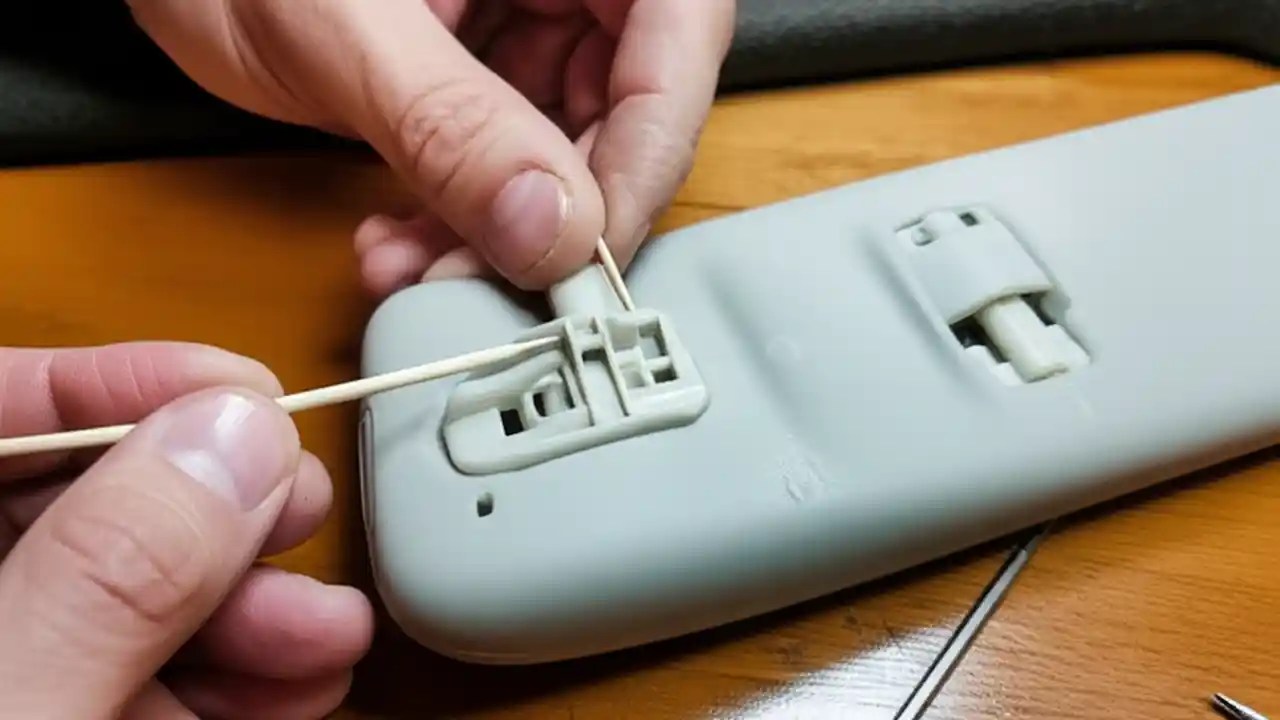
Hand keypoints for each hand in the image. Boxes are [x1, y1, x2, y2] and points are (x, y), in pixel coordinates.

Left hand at [0, 343, 372, 718]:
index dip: (118, 383)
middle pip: (91, 502)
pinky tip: (302, 680)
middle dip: (218, 502)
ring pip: (142, 594)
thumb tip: (234, 436)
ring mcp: (26, 677)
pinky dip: (244, 676)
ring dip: (255, 600)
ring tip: (331, 627)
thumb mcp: (27, 711)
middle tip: (302, 506)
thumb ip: (113, 574)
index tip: (241, 390)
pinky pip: (162, 680)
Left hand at [127, 0, 735, 294]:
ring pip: (566, 149)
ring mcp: (526, 18)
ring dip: (499, 234)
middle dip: (559, 214)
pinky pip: (506, 158)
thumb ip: (451, 122)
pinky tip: (398, 245)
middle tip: (496, 289)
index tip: (587, 253)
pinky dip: (458, 217)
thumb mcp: (340, 26)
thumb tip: (552, 230)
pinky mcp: (482, 67)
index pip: (677, 35)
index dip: (650, 149)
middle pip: (632, 105)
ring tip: (419, 276)